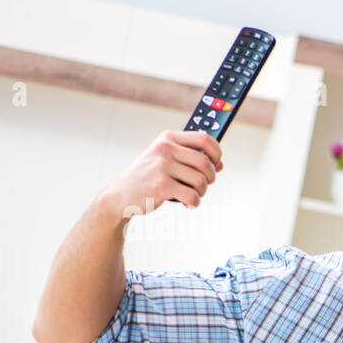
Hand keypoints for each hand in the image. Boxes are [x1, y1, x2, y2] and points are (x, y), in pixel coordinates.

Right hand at [99, 129, 222, 222]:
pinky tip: (188, 204)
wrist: (121, 194)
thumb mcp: (167, 160)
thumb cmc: (149, 176)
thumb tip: (221, 165)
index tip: (216, 163)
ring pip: (201, 181)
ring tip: (192, 195)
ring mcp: (162, 166)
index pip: (204, 138)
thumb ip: (192, 159)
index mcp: (167, 138)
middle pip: (206, 162)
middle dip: (210, 177)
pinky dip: (194, 203)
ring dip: (202, 192)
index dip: (216, 152)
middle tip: (203, 185)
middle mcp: (165, 149)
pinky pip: (192, 195)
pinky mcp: (162, 185)